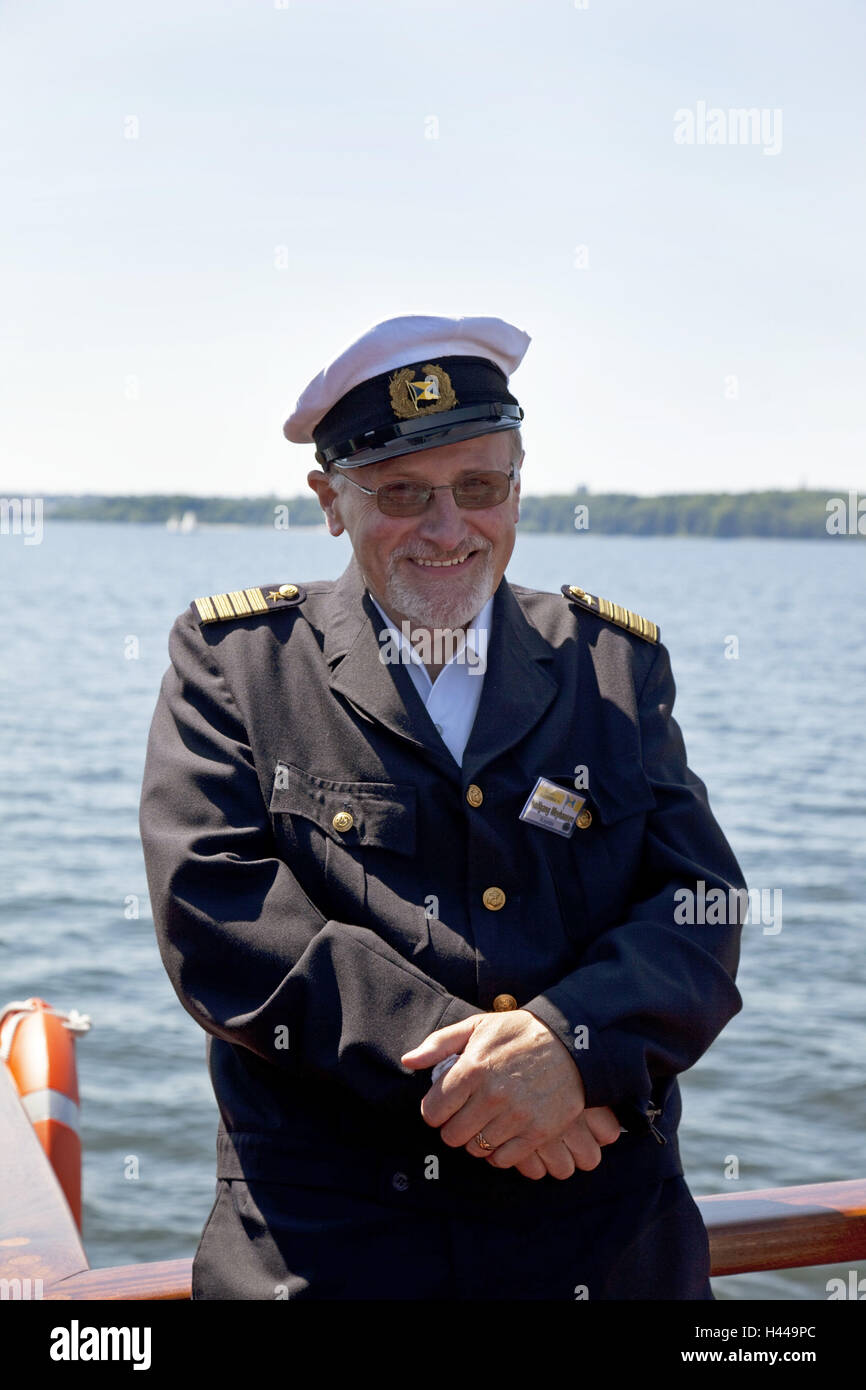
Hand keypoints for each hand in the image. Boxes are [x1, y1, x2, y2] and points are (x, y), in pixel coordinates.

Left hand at [401, 1009, 617, 1173]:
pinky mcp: (539, 1132)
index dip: (435, 1111)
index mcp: (473, 1068)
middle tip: (465, 1114)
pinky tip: (502, 1134)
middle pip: (452, 1136)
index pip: (433, 1112)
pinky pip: (504, 1159)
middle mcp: (493, 1095)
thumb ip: (439, 1044)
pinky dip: (499, 1152)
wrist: (573, 1043)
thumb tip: (408, 1060)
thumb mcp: (477, 1026)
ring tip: (486, 1121)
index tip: (445, 1105)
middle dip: (453, 1127)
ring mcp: (517, 1116)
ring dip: (477, 1139)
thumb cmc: (519, 1033)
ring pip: (476, 1149)